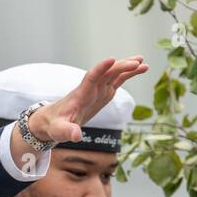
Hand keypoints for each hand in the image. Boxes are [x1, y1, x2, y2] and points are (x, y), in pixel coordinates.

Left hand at [26, 57, 148, 144]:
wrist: (54, 120)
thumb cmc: (55, 125)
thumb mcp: (59, 131)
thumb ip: (68, 132)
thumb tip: (77, 136)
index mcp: (80, 95)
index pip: (91, 78)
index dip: (100, 69)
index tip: (111, 59)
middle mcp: (90, 89)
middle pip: (106, 73)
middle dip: (120, 67)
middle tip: (137, 63)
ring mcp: (98, 90)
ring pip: (113, 74)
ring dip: (127, 67)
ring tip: (142, 61)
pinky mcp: (103, 93)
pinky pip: (117, 80)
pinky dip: (129, 74)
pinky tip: (141, 69)